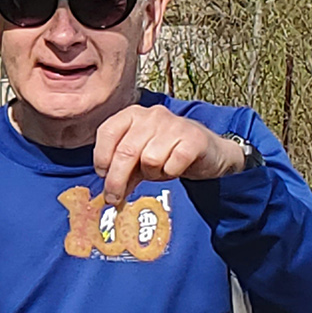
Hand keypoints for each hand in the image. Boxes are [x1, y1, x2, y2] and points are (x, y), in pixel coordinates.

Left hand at [93, 104, 246, 205]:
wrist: (210, 151)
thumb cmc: (168, 153)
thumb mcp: (140, 160)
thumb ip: (122, 172)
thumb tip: (107, 194)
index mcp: (133, 114)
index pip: (107, 132)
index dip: (101, 157)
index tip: (103, 175)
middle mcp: (152, 115)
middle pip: (126, 151)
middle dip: (116, 179)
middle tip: (113, 198)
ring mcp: (174, 125)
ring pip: (149, 159)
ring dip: (152, 173)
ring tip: (160, 171)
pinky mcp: (193, 139)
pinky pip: (172, 164)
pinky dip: (171, 172)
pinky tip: (175, 168)